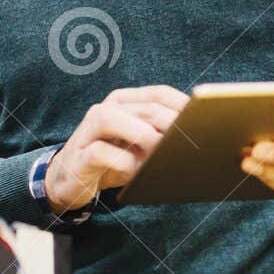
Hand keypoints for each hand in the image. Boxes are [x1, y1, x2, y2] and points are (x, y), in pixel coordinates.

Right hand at [44, 86, 190, 213]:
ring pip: (112, 118)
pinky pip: (99, 153)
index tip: (204, 124)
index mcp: (124, 102)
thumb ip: (159, 138)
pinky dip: (121, 162)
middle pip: (144, 108)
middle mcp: (105, 110)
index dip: (183, 107)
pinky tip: (132, 173)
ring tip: (159, 155)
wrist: (70, 179)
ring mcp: (88, 131)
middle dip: (170, 126)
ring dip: (142, 136)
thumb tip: (193, 142)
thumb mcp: (138, 147)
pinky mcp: (79, 156)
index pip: (159, 94)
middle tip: (187, 146)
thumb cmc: (111, 160)